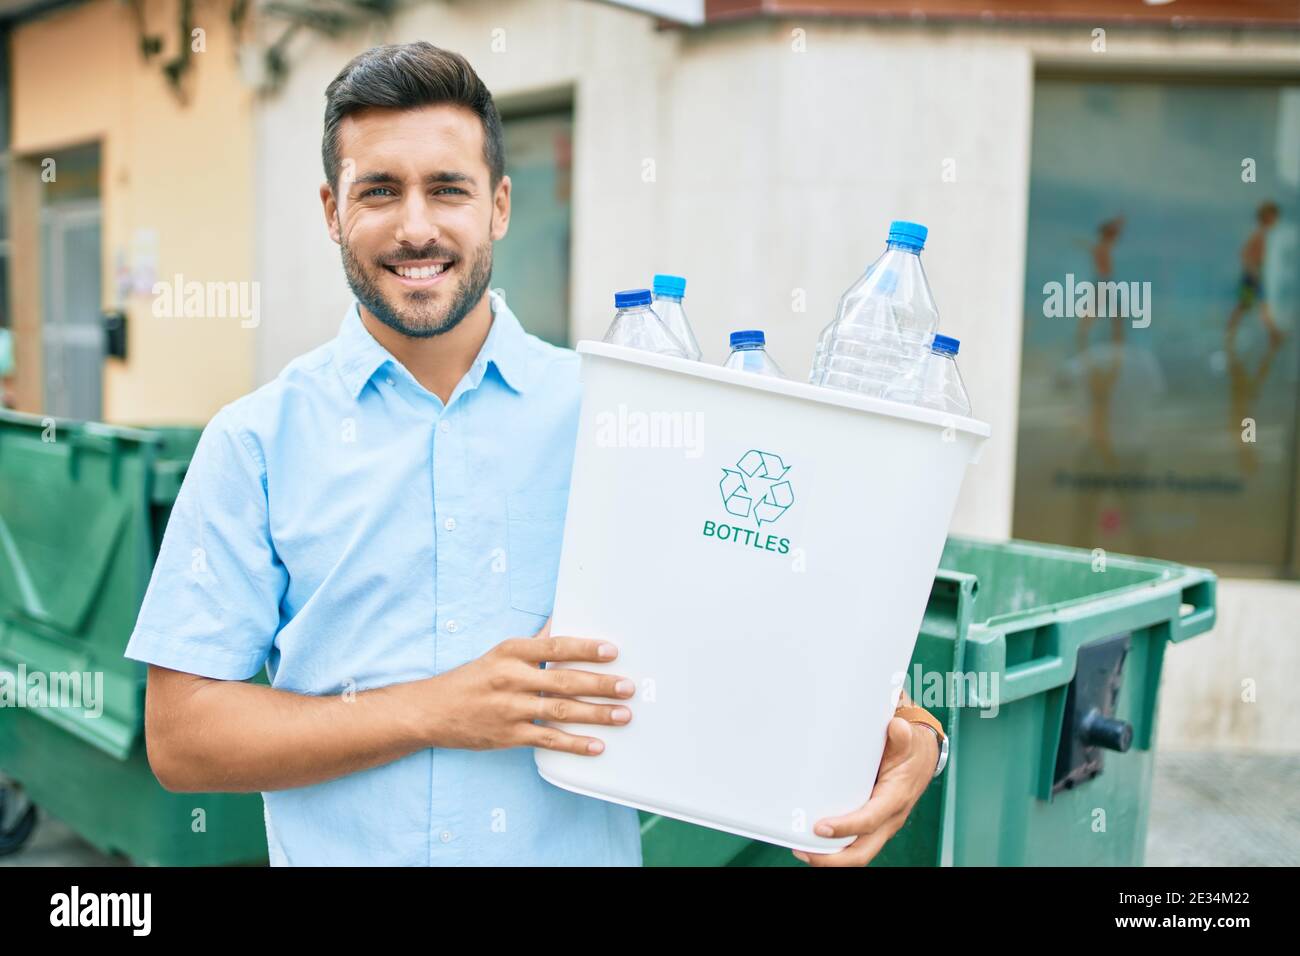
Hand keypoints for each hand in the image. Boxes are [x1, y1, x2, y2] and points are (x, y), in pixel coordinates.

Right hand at [428, 618, 633, 754]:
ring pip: (560, 711)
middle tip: (627, 686)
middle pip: (563, 680)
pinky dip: (574, 744)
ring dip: (595, 714)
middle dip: (599, 684)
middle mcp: (511, 679)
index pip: (555, 647)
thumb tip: (562, 620)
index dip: (585, 648)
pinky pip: (548, 740)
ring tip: (622, 715)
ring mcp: (510, 709)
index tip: (611, 651)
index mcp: (511, 652)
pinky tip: (597, 745)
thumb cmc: (473, 678)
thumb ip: (535, 642)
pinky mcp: (509, 736)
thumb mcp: (500, 653)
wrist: (432, 711)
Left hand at [791, 716, 938, 866]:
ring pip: (858, 852)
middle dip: (832, 858)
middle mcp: (889, 818)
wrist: (924, 757)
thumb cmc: (912, 750)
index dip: (845, 827)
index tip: (820, 827)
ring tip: (802, 850)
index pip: (869, 820)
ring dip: (830, 857)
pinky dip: (836, 848)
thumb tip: (896, 727)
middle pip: (862, 851)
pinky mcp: (873, 824)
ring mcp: (881, 824)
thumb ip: (901, 735)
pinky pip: (856, 844)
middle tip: (803, 851)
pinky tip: (815, 842)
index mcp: (895, 798)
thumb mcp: (909, 740)